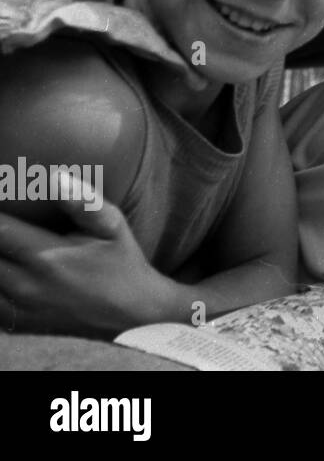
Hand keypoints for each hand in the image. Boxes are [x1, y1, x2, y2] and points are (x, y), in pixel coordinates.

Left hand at [0, 174, 169, 335]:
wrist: (133, 313)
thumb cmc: (122, 262)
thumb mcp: (113, 227)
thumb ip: (84, 202)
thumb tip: (56, 178)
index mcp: (47, 257)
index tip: (2, 195)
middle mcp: (26, 285)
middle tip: (7, 224)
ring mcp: (19, 308)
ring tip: (8, 242)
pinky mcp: (18, 323)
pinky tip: (10, 265)